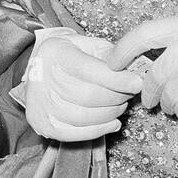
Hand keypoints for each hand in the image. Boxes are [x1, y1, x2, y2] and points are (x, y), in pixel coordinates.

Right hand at [18, 27, 142, 141]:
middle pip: (89, 96)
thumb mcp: (87, 43)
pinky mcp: (45, 125)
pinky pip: (77, 134)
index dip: (116, 79)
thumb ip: (109, 54)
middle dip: (117, 96)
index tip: (137, 83)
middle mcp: (43, 80)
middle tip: (130, 92)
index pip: (88, 70)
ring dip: (111, 113)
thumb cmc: (69, 54)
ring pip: (85, 117)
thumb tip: (133, 69)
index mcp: (55, 54)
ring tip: (120, 104)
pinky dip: (100, 130)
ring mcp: (42, 106)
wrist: (39, 68)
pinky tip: (112, 122)